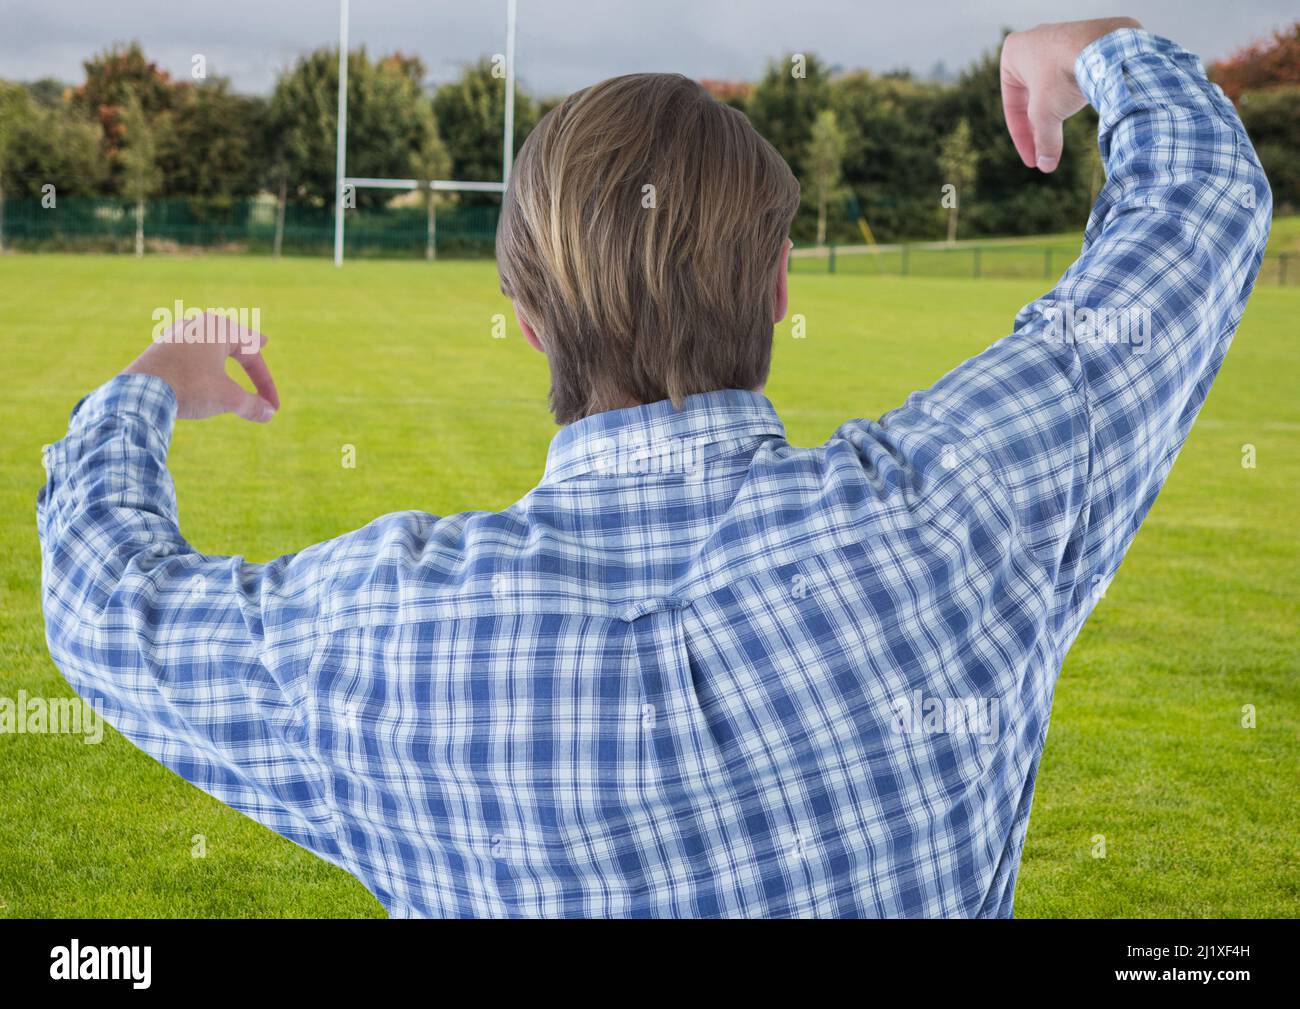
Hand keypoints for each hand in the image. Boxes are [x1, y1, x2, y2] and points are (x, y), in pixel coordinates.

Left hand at [123, 313, 279, 422]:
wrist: (140, 392)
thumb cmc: (188, 387)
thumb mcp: (227, 398)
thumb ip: (251, 405)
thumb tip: (268, 414)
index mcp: (219, 329)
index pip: (253, 356)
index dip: (266, 384)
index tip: (273, 406)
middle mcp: (199, 325)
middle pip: (232, 339)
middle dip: (248, 348)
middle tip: (262, 342)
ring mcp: (177, 334)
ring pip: (209, 342)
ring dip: (224, 352)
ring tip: (230, 345)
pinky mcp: (161, 348)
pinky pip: (191, 350)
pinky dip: (203, 358)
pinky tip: (199, 358)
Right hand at [1000, 17, 1142, 172]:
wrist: (1106, 47)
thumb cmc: (1064, 75)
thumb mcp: (1045, 115)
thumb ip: (1044, 141)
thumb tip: (1046, 165)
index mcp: (1012, 54)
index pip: (1012, 107)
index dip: (1022, 139)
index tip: (1032, 160)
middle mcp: (1034, 41)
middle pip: (1032, 97)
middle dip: (1040, 127)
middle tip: (1047, 152)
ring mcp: (1060, 39)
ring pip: (1053, 87)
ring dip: (1058, 112)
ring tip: (1067, 131)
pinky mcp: (1085, 41)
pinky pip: (1073, 74)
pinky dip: (1075, 93)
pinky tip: (1084, 105)